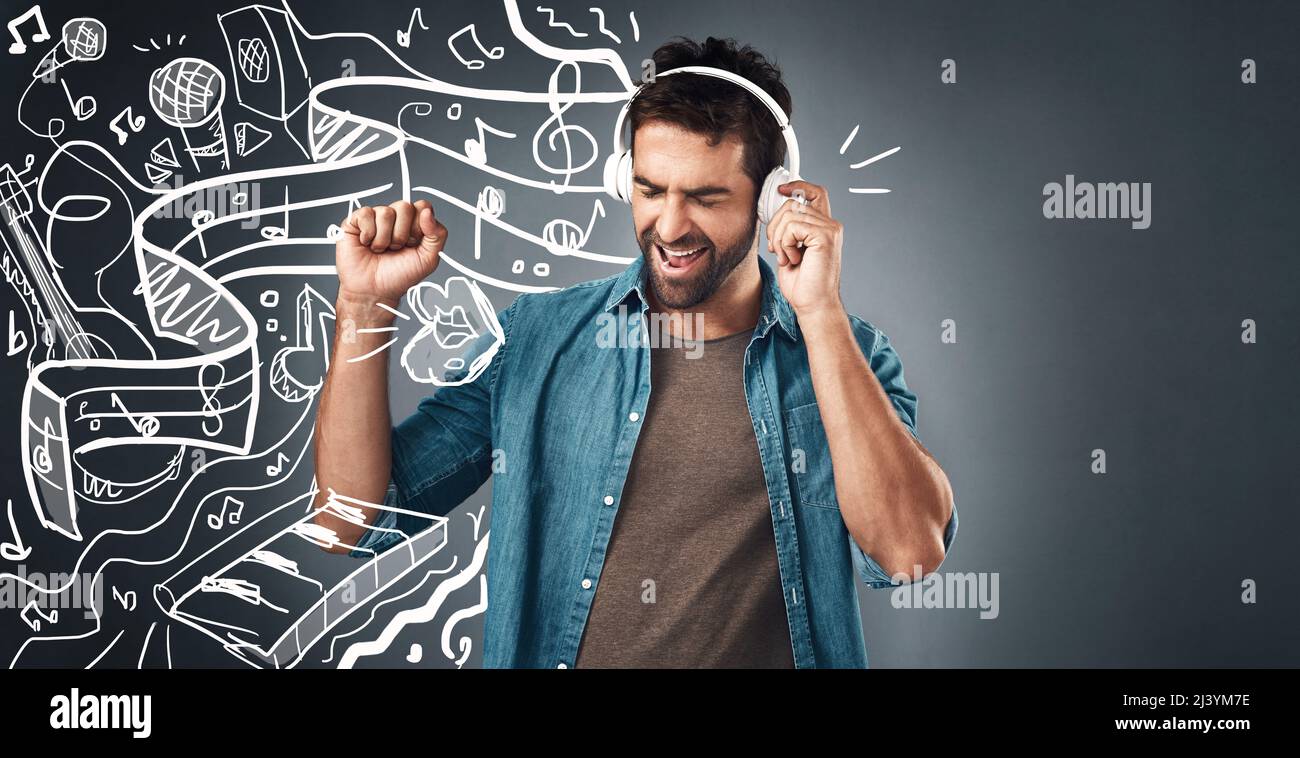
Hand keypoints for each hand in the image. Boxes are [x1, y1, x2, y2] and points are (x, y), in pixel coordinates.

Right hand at [336, 199, 445, 303]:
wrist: (373, 292)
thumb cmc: (398, 277)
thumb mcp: (428, 260)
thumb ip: (437, 235)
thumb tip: (428, 212)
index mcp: (414, 224)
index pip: (422, 206)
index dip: (419, 225)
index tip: (413, 243)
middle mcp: (396, 218)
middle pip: (405, 206)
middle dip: (401, 234)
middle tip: (395, 249)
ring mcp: (376, 217)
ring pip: (386, 212)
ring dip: (384, 239)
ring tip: (380, 250)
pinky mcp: (356, 220)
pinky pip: (366, 214)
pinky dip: (368, 234)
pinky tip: (367, 244)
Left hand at [765, 180, 844, 318]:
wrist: (813, 305)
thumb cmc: (802, 284)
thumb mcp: (790, 249)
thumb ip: (788, 229)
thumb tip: (776, 210)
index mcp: (823, 227)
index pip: (815, 193)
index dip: (798, 186)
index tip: (782, 190)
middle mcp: (830, 225)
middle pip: (793, 204)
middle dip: (775, 225)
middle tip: (778, 249)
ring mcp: (830, 230)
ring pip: (789, 215)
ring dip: (779, 239)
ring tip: (787, 258)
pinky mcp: (825, 237)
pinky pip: (793, 227)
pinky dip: (786, 244)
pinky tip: (794, 259)